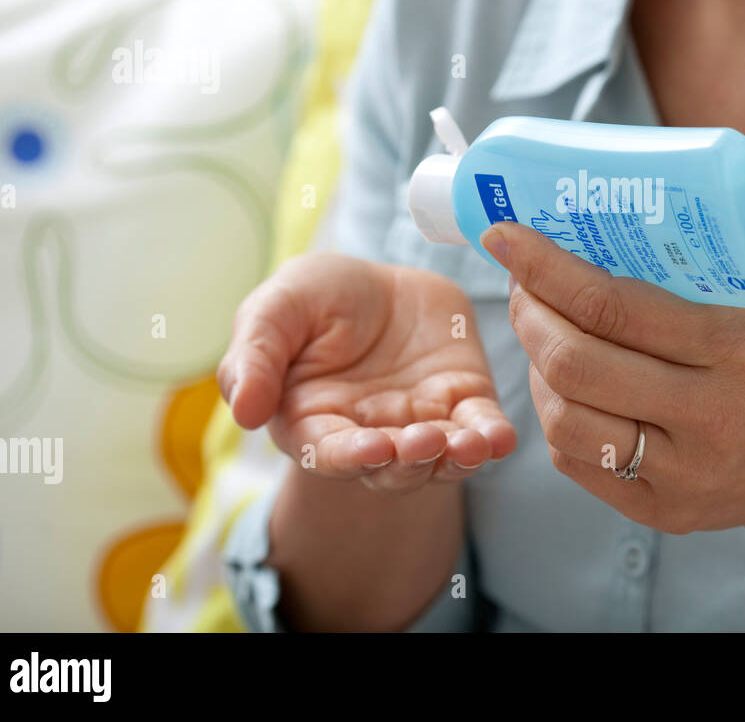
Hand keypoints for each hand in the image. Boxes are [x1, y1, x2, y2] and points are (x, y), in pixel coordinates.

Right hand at [217, 253, 516, 490]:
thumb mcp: (275, 309)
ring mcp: (420, 421)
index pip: (329, 452)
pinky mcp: (463, 401)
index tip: (371, 447)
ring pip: (438, 457)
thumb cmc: (316, 299)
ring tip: (469, 444)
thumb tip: (243, 411)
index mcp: (315, 422)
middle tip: (423, 441)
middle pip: (389, 466)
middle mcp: (370, 434)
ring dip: (455, 457)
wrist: (380, 277)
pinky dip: (491, 437)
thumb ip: (255, 358)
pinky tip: (500, 437)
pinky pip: (479, 427)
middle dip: (408, 460)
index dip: (350, 455)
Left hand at [480, 222, 744, 539]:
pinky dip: (557, 413)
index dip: (546, 269)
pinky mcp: (661, 511)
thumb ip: (685, 291)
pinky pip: (577, 460)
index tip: (506, 237)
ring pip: (564, 419)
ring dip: (534, 368)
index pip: (613, 307)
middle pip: (575, 366)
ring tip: (544, 334)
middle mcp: (707, 418)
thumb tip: (583, 246)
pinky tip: (564, 386)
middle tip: (521, 285)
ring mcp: (682, 475)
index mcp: (736, 350)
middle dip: (529, 315)